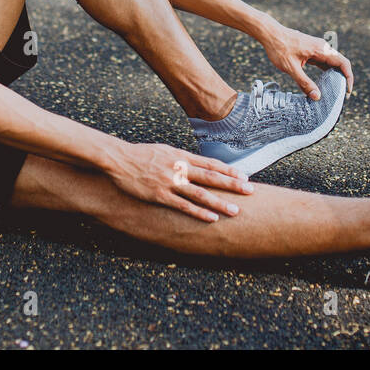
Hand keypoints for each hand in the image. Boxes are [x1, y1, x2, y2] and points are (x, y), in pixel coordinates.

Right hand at [104, 142, 253, 222]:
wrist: (119, 158)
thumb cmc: (141, 154)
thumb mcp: (164, 151)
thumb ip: (181, 158)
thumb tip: (195, 163)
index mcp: (181, 156)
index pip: (211, 163)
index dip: (229, 170)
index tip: (245, 176)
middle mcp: (179, 168)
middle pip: (211, 177)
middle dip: (232, 184)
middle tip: (250, 191)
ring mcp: (170, 182)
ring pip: (200, 194)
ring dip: (219, 203)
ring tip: (235, 211)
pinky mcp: (160, 195)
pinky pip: (183, 205)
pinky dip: (199, 212)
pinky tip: (211, 219)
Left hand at [257, 21, 353, 100]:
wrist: (270, 33)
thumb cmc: (279, 48)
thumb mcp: (291, 68)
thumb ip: (304, 83)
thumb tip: (317, 97)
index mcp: (321, 49)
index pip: (343, 63)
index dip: (349, 78)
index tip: (348, 92)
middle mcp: (322, 48)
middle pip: (340, 64)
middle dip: (343, 79)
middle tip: (342, 96)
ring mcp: (317, 49)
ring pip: (331, 64)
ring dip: (335, 77)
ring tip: (334, 92)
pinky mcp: (311, 51)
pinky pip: (323, 63)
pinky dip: (326, 73)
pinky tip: (324, 84)